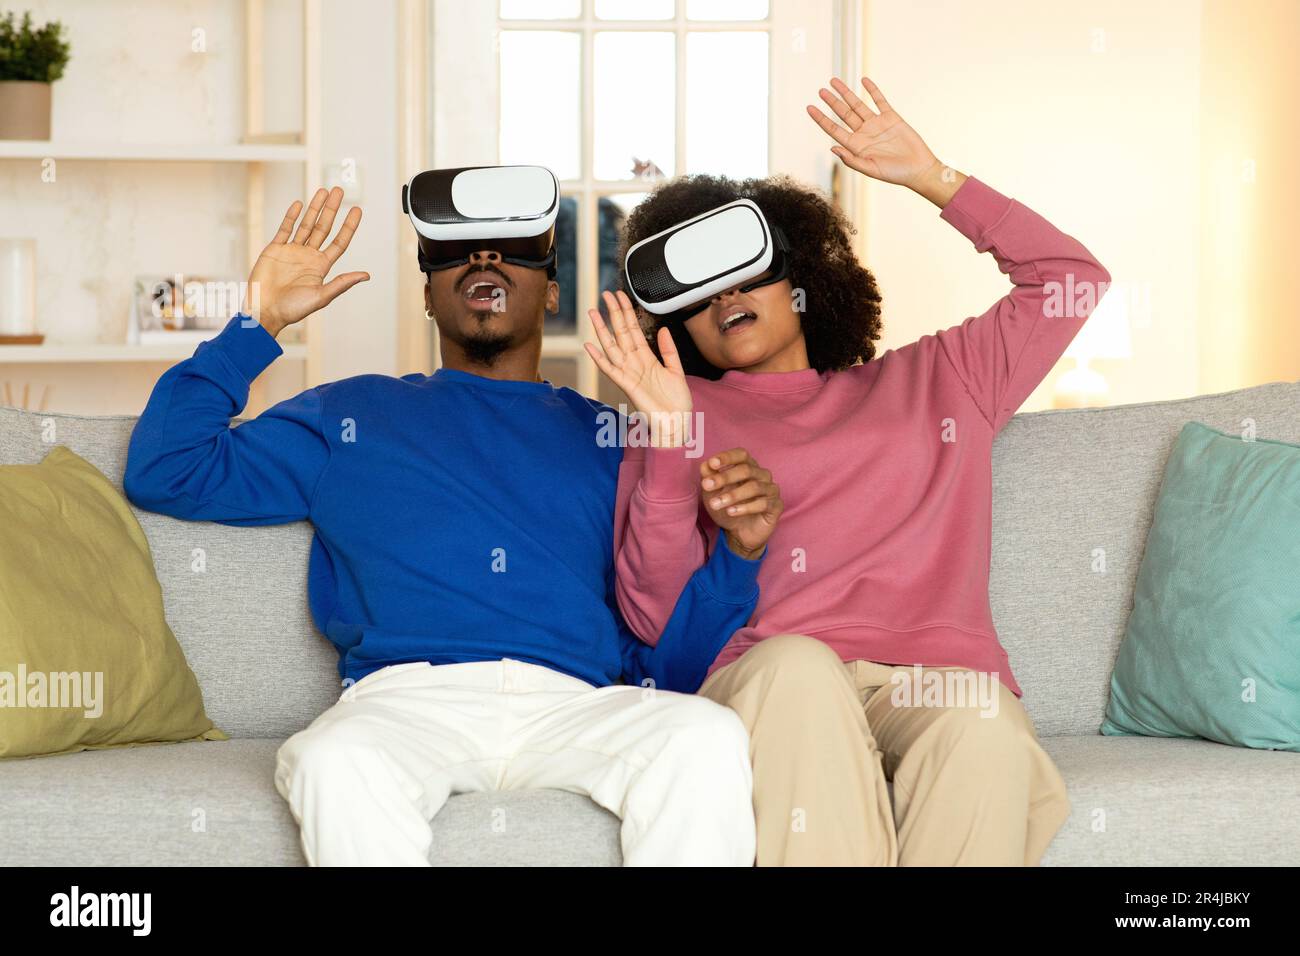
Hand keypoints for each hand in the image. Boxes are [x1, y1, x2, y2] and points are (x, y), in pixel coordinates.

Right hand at [245, 187, 368, 336]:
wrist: (264, 310)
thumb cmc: (292, 309)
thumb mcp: (321, 297)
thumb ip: (342, 283)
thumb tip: (366, 275)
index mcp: (321, 267)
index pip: (339, 242)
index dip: (348, 226)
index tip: (357, 210)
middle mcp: (308, 256)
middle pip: (323, 227)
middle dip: (331, 209)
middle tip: (339, 191)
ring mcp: (292, 251)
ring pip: (306, 225)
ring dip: (314, 208)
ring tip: (323, 191)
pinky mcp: (275, 249)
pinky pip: (285, 229)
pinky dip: (291, 217)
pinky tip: (299, 204)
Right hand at [584, 290, 693, 446]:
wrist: (676, 423)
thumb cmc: (676, 403)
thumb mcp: (676, 370)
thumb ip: (669, 350)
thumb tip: (664, 330)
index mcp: (647, 358)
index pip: (634, 330)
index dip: (627, 312)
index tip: (621, 296)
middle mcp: (635, 364)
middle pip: (621, 333)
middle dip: (613, 313)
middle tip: (605, 295)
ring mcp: (629, 374)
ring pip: (612, 347)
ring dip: (602, 330)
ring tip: (593, 313)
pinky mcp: (627, 386)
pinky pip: (610, 370)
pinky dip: (599, 359)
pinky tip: (589, 347)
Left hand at [700, 449, 783, 559]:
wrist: (739, 534)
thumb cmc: (728, 508)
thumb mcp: (713, 494)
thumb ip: (709, 478)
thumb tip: (706, 465)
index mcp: (748, 467)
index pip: (741, 455)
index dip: (727, 457)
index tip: (712, 463)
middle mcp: (762, 475)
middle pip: (746, 470)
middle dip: (725, 477)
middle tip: (707, 485)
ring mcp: (771, 489)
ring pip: (754, 487)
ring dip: (732, 495)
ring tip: (716, 504)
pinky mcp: (776, 506)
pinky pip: (763, 503)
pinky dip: (745, 507)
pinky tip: (731, 512)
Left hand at [807, 76, 943, 190]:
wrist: (918, 169)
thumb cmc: (894, 174)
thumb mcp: (870, 169)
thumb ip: (851, 160)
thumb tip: (832, 147)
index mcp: (856, 146)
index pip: (834, 129)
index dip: (821, 119)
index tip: (809, 108)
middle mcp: (864, 133)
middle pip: (843, 114)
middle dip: (832, 102)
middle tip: (820, 90)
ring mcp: (877, 124)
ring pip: (858, 105)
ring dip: (846, 93)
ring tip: (833, 81)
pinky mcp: (892, 117)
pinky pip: (880, 100)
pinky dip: (872, 90)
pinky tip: (863, 80)